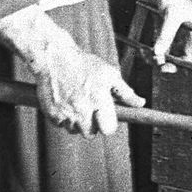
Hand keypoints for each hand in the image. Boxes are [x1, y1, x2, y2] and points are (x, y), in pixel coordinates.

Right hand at [0, 4, 142, 135]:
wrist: (55, 57)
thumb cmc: (86, 65)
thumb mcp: (110, 74)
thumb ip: (125, 92)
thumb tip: (140, 104)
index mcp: (99, 99)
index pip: (108, 129)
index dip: (108, 125)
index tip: (106, 119)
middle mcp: (82, 108)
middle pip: (90, 134)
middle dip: (92, 126)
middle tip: (90, 110)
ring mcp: (65, 112)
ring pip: (74, 131)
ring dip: (77, 122)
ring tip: (77, 104)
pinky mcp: (51, 113)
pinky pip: (59, 125)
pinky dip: (63, 118)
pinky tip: (65, 103)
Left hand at [146, 0, 191, 72]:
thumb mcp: (170, 16)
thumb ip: (165, 35)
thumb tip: (158, 54)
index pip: (189, 56)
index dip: (179, 65)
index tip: (165, 68)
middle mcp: (185, 36)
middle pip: (176, 58)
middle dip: (164, 61)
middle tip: (153, 62)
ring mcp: (173, 34)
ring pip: (165, 54)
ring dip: (154, 57)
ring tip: (144, 53)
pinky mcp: (162, 30)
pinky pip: (157, 46)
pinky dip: (149, 50)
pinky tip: (142, 49)